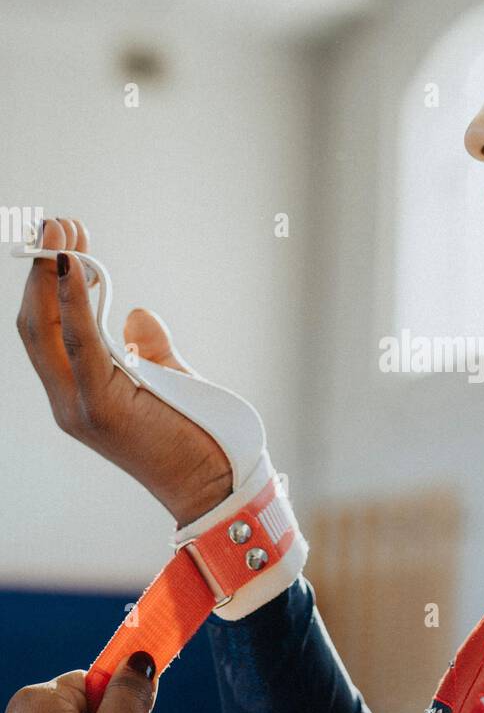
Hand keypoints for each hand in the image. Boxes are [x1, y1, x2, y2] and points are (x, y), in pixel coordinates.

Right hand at [16, 216, 233, 527]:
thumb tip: (136, 314)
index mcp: (81, 395)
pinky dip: (72, 301)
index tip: (64, 238)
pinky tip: (72, 266)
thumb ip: (149, 348)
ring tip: (63, 230)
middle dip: (41, 268)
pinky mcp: (102, 408)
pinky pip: (80, 343)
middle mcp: (69, 401)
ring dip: (52, 273)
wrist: (219, 489)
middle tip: (58, 223)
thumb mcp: (172, 379)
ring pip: (45, 329)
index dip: (47, 281)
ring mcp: (80, 407)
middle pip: (35, 324)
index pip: (47, 330)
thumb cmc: (201, 439)